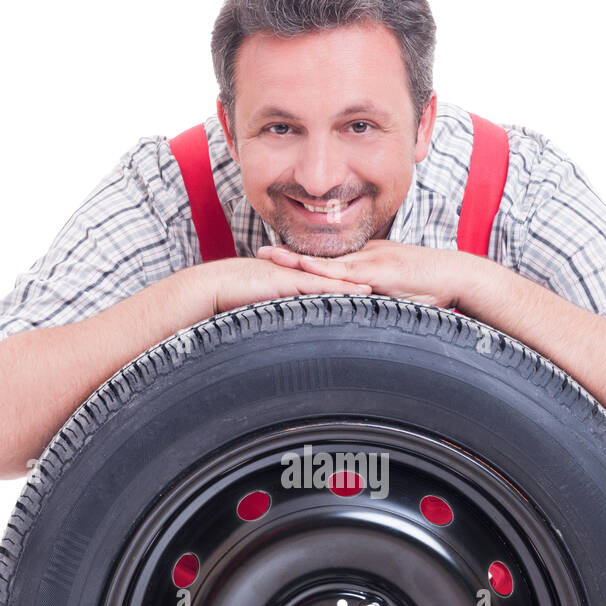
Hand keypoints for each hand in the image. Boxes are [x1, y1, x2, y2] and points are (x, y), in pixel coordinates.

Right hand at [193, 256, 372, 314]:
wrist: (214, 287)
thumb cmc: (235, 299)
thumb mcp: (267, 307)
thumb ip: (284, 313)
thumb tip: (295, 331)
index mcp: (296, 280)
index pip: (330, 281)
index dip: (352, 284)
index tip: (376, 288)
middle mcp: (299, 275)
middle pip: (338, 277)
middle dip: (364, 280)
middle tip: (391, 285)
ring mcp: (295, 277)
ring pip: (334, 280)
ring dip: (359, 284)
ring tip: (386, 289)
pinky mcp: (289, 283)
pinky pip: (320, 285)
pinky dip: (341, 289)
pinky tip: (360, 292)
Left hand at [256, 240, 484, 309]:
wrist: (456, 275)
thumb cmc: (431, 287)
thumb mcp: (398, 294)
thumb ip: (378, 300)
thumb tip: (363, 314)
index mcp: (367, 260)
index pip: (328, 260)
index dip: (301, 258)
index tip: (277, 257)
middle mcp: (364, 256)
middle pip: (320, 256)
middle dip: (289, 254)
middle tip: (260, 252)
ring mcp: (370, 261)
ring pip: (326, 261)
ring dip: (297, 259)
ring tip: (270, 258)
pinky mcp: (378, 271)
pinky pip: (344, 272)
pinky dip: (322, 272)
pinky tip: (301, 271)